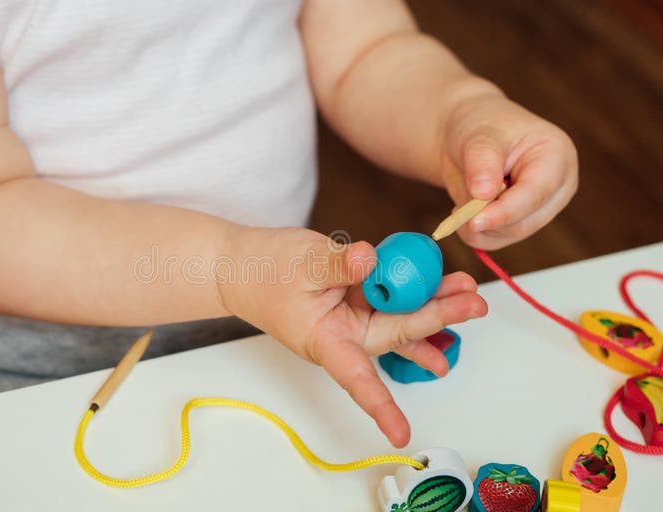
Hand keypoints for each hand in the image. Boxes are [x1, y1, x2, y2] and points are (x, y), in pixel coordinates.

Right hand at [218, 227, 486, 446]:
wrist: (245, 267)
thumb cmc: (264, 272)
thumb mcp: (301, 263)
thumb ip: (337, 265)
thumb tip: (370, 259)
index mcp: (325, 340)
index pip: (355, 378)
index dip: (379, 405)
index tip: (401, 434)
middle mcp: (344, 335)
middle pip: (396, 335)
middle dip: (435, 320)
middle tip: (474, 304)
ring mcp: (353, 317)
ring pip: (400, 317)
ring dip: (434, 306)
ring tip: (469, 296)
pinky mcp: (357, 299)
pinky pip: (392, 299)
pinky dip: (416, 293)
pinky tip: (445, 292)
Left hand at [441, 93, 578, 249]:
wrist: (469, 137)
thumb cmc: (480, 128)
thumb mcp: (477, 137)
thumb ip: (481, 163)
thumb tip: (484, 194)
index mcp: (557, 156)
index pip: (535, 194)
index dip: (504, 211)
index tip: (474, 221)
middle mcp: (557, 187)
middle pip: (525, 222)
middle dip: (487, 221)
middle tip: (456, 213)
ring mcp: (541, 208)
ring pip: (509, 235)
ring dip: (477, 228)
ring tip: (459, 204)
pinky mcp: (522, 223)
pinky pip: (497, 240)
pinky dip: (475, 234)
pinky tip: (464, 213)